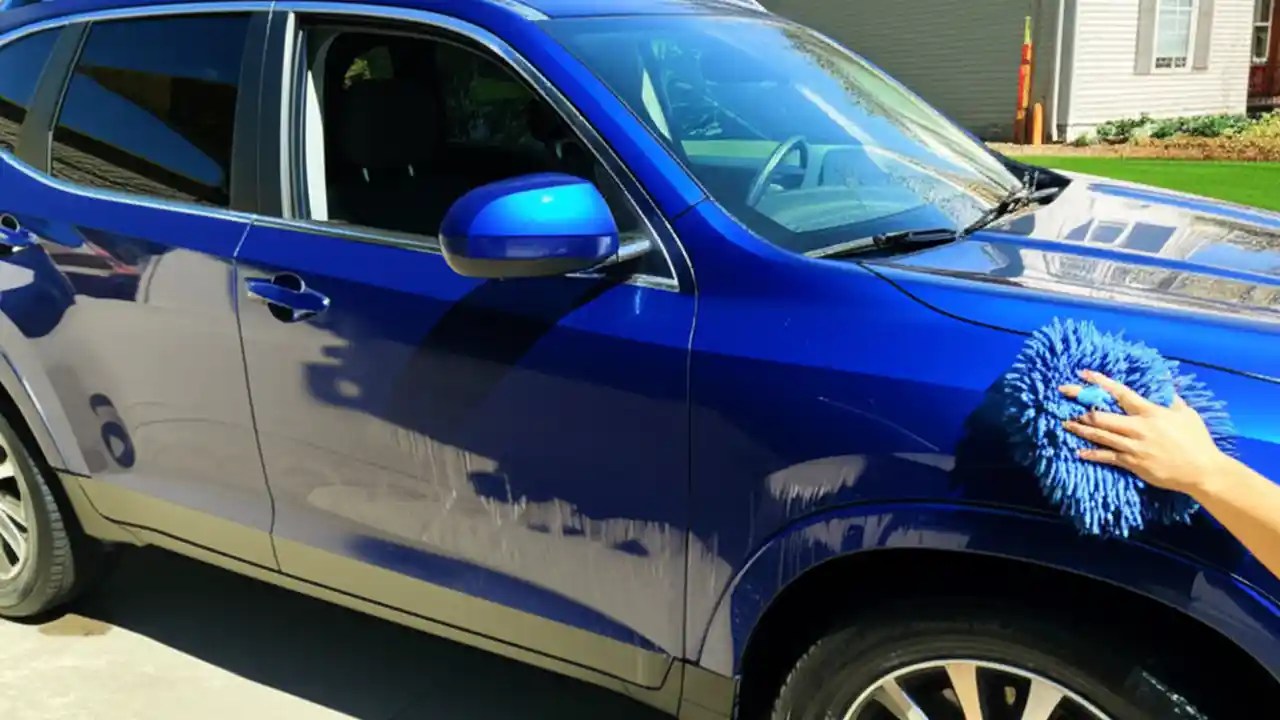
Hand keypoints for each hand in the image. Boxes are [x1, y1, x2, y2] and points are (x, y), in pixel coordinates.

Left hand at [1059, 370, 1228, 496]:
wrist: (1202, 470)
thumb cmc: (1196, 440)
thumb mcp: (1186, 413)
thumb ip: (1171, 398)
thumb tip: (1164, 380)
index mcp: (1151, 412)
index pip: (1121, 393)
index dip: (1101, 382)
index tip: (1084, 374)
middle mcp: (1138, 427)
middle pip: (1102, 415)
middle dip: (1081, 405)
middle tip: (1063, 395)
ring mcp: (1133, 446)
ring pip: (1100, 435)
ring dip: (1081, 429)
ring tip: (1065, 423)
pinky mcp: (1133, 463)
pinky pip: (1107, 457)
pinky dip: (1092, 454)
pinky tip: (1079, 452)